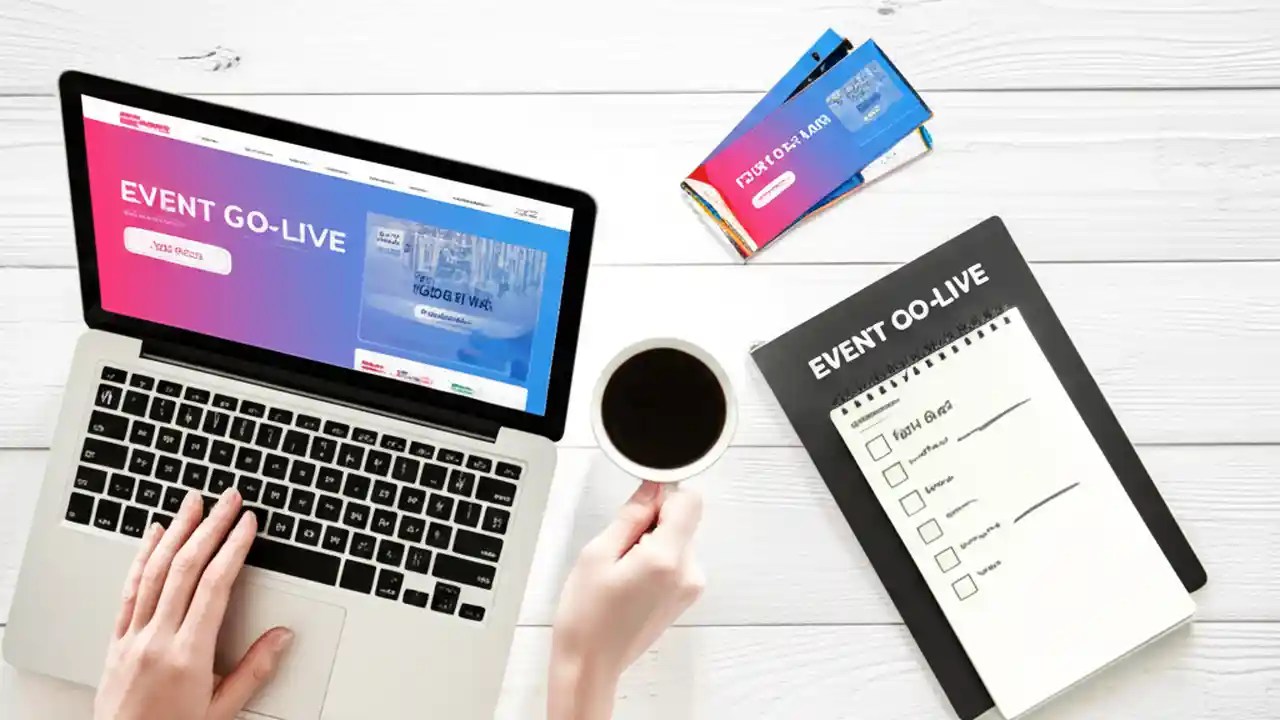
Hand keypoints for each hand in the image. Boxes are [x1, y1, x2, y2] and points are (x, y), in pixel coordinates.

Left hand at [94, 488, 292, 719]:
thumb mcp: (223, 711)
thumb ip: (254, 670)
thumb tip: (283, 636)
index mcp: (188, 656)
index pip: (215, 586)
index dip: (233, 548)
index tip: (247, 524)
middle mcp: (156, 640)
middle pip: (186, 568)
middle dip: (211, 527)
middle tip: (229, 499)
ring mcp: (132, 638)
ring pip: (155, 571)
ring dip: (177, 531)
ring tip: (193, 503)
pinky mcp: (115, 642)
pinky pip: (129, 590)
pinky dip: (142, 558)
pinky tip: (152, 537)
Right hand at [548, 481, 704, 719]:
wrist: (591, 666)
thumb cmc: (586, 618)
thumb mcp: (597, 554)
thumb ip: (630, 516)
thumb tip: (651, 489)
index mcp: (665, 559)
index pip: (689, 501)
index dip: (662, 496)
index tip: (639, 506)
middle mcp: (687, 573)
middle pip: (683, 520)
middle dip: (652, 523)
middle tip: (619, 549)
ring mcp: (690, 588)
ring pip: (678, 539)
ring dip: (653, 542)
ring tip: (622, 570)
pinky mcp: (685, 596)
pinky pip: (677, 560)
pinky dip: (657, 561)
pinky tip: (631, 581)